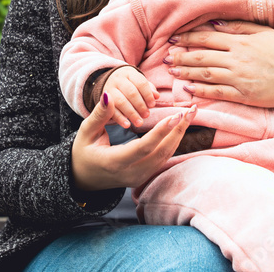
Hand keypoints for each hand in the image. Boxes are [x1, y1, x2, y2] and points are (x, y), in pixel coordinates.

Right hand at [71, 92, 196, 192]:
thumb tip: (109, 96)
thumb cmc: (83, 152)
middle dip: (178, 130)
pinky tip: (180, 126)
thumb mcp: (86, 132)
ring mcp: (139, 177)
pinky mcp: (144, 175)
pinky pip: (163, 158)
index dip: (161, 132)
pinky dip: (173, 141)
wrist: (83, 178)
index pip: (143, 147)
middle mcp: (130, 173)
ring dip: (179, 135)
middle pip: (161, 152)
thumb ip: (99, 114)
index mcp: (114, 162)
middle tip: (191, 110)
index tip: (176, 115)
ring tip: (190, 115)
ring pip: (165, 156)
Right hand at [101, 66, 158, 128]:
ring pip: (120, 101)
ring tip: (139, 123)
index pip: (140, 82)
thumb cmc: (130, 84)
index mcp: (129, 73)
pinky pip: (111, 110)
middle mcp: (118, 80)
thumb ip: (148, 89)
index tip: (152, 105)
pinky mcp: (102, 101)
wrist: (109, 81)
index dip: (147, 94)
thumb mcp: (138, 82)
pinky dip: (120, 118)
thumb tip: (156, 96)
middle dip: (140, 105)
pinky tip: (127, 125)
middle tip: (147, 115)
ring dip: (131, 113)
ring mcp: (109, 89)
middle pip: (131, 92)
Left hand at [166, 20, 273, 107]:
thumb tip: (215, 24)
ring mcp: (239, 78)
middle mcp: (236, 59)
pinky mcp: (244, 95)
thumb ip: (238, 27)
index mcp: (240, 41)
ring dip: (186, 73)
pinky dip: (201, 91)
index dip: (187, 38)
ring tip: (172, 73)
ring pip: (205, 75)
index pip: (207, 38)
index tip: (174, 38)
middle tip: (165, 58)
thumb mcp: (264, 32)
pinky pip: (218, 93)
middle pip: (201, 56)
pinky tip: (189, 90)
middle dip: (181, 57)